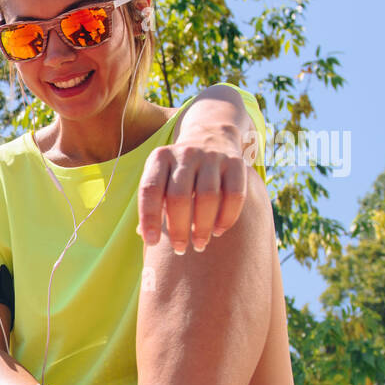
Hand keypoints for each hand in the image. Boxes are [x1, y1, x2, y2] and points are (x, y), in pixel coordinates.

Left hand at [136, 130, 247, 253]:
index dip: (149, 218)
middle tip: (180, 248)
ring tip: (200, 243)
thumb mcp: (161, 177)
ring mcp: (212, 157)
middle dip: (179, 229)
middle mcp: (185, 154)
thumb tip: (147, 237)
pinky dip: (227, 218)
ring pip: (208, 197)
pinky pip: (235, 195)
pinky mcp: (236, 163)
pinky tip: (218, 230)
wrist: (211, 136)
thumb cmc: (179, 170)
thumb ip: (153, 204)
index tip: (152, 242)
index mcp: (160, 158)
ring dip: (203, 227)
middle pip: (179, 197)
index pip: (150, 189)